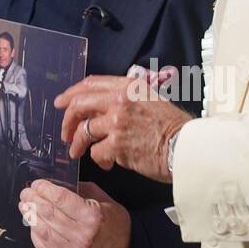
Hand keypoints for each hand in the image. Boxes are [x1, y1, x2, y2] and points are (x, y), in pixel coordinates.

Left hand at [17, 179, 130, 247]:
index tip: (36, 185)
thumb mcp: (102, 199)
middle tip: (26, 194)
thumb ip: (78, 190)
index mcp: (93, 217)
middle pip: (48, 214)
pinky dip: (36, 237)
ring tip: (26, 208)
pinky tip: (34, 227)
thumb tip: (52, 186)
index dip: (44, 189)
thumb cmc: (114, 223)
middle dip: (33, 201)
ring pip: (43, 233)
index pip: (60, 199)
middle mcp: (83, 238)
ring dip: (31, 218)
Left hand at [54, 74, 191, 182]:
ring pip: (83, 131)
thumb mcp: (151, 100)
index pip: (91, 83)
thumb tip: (101, 108)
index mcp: (129, 86)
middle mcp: (121, 100)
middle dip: (67, 121)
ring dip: (77, 144)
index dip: (71, 93)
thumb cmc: (173, 127)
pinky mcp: (117, 145)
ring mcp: (118, 122)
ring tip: (77, 153)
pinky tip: (106, 164)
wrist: (186, 147)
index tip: (62, 102)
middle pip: (79, 105)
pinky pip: (95, 152)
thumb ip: (127, 99)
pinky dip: (98, 159)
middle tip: (65, 133)